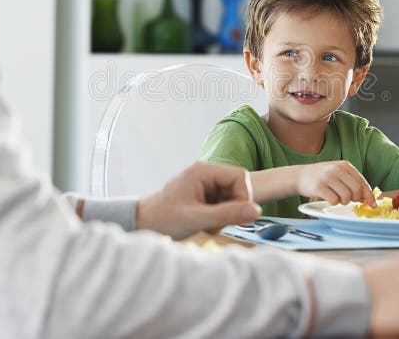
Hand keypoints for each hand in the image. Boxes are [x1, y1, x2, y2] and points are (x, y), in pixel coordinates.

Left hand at [136, 162, 260, 239]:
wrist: (142, 225)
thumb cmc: (163, 218)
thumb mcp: (196, 218)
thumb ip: (227, 214)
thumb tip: (256, 211)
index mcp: (203, 171)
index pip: (239, 177)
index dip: (243, 198)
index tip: (236, 217)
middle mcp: (206, 174)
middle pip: (237, 187)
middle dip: (232, 208)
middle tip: (217, 224)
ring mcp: (205, 185)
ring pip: (232, 198)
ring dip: (225, 215)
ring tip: (207, 226)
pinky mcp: (204, 197)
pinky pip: (223, 205)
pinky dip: (218, 218)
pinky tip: (204, 225)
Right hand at [297, 161, 374, 205]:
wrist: (299, 175)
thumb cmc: (321, 177)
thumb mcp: (337, 173)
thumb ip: (351, 181)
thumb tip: (366, 197)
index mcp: (344, 165)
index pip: (362, 182)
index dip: (369, 195)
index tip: (373, 205)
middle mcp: (337, 169)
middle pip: (356, 190)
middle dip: (355, 199)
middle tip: (348, 200)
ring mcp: (327, 177)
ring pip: (346, 197)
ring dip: (343, 202)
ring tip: (336, 197)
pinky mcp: (319, 186)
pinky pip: (334, 200)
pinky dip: (333, 203)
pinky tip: (328, 198)